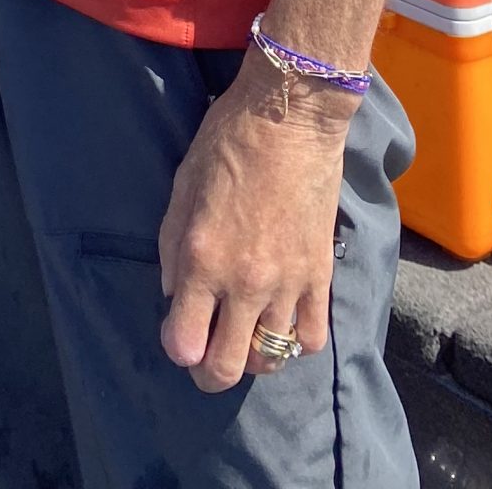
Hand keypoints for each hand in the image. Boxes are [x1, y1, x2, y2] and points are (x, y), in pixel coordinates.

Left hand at [157, 54, 353, 390]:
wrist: (289, 118)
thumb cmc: (226, 142)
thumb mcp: (182, 187)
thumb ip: (171, 247)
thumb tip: (173, 293)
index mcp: (204, 259)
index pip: (185, 343)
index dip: (177, 347)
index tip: (178, 335)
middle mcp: (245, 282)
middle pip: (227, 366)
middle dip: (209, 373)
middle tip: (205, 359)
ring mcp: (287, 284)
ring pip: (270, 358)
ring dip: (251, 357)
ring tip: (243, 338)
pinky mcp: (320, 276)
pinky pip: (311, 337)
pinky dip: (295, 342)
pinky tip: (282, 323)